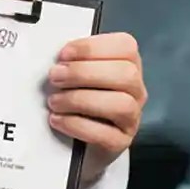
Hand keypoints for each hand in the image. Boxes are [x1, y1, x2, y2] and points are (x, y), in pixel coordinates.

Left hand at [46, 32, 146, 187]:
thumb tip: (54, 57)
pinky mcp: (120, 142)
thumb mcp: (75, 72)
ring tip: (54, 101)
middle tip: (55, 77)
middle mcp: (135, 90)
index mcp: (127, 64)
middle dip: (83, 73)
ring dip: (80, 99)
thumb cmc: (75, 96)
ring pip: (121, 104)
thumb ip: (72, 60)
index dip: (92, 47)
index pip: (125, 46)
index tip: (64, 54)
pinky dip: (76, 124)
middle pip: (126, 74)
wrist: (78, 140)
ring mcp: (131, 118)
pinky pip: (106, 134)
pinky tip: (57, 119)